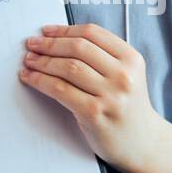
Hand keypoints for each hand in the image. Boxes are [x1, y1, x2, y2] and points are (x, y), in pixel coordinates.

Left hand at [19, 22, 171, 172]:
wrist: (142, 143)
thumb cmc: (127, 107)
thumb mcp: (126, 75)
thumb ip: (102, 57)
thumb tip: (58, 40)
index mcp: (132, 59)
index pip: (92, 34)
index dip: (64, 30)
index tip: (46, 31)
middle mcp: (123, 74)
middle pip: (78, 48)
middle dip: (49, 44)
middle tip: (32, 44)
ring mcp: (110, 95)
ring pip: (68, 67)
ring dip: (42, 62)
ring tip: (29, 61)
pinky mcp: (94, 113)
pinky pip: (61, 90)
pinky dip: (41, 81)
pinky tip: (31, 78)